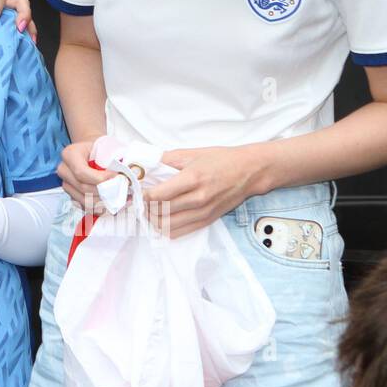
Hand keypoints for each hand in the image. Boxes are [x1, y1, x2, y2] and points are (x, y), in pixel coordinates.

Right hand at [57, 139, 120, 213]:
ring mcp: (66, 184)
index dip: (99, 179)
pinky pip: (86, 206)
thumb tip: (125, 175)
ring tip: (122, 199)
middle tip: (122, 190)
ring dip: (104, 202)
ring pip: (84, 200)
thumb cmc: (99, 148)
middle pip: (83, 188)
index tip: (116, 177)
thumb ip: (113, 158)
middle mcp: (64, 170)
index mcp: (69, 154)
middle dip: (104, 192)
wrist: (90, 152)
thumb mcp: (105, 146)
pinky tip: (114, 204)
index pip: (81, 172)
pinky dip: (101, 207)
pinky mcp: (72, 195)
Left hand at [144, 146, 258, 238]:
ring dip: (153, 220)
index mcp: (192, 178)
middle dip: (144, 208)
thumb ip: (165, 158)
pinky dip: (166, 229)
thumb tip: (143, 163)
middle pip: (161, 212)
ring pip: (168, 225)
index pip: (159, 194)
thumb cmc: (221, 160)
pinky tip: (160, 220)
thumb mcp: (191, 153)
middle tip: (138, 203)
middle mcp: (198, 198)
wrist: (249, 172)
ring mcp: (203, 212)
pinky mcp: (207, 220)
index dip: (142, 196)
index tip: (136, 192)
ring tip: (147, 211)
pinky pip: (181, 232)